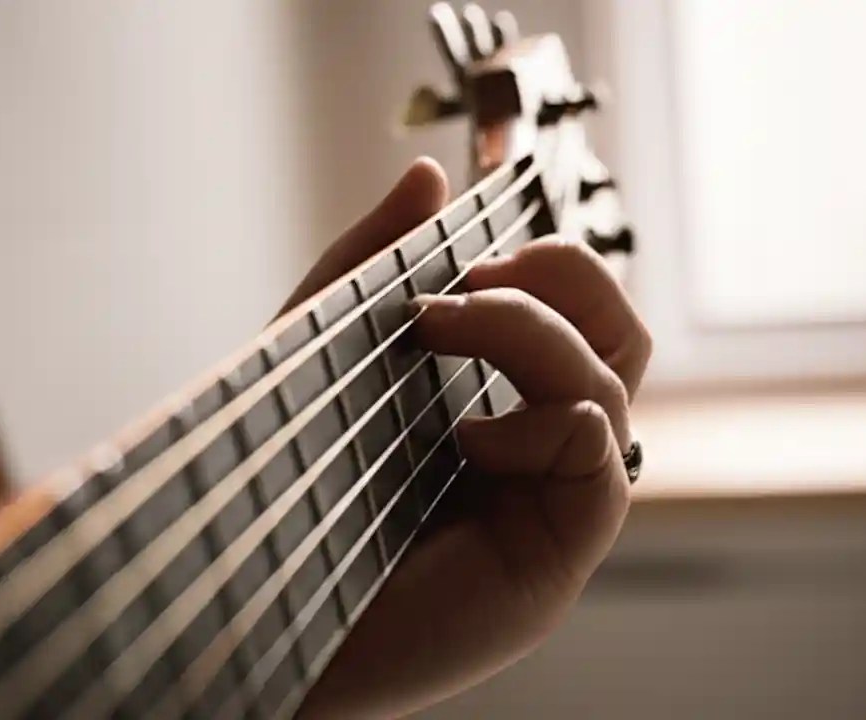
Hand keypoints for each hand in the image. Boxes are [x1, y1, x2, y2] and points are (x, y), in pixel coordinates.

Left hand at [282, 159, 650, 718]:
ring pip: (610, 384)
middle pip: (623, 338)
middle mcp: (537, 459)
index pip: (577, 319)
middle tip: (471, 277)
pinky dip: (536, 419)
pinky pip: (598, 454)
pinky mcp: (552, 559)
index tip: (468, 245)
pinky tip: (463, 438)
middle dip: (563, 275)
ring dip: (526, 330)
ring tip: (434, 329)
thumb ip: (367, 265)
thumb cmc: (277, 491)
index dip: (549, 262)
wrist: (243, 615)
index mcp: (498, 412)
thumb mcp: (316, 352)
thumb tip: (433, 174)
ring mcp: (550, 511)